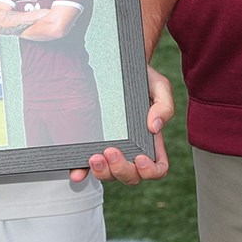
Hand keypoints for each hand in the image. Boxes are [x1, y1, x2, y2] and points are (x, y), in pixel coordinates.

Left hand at [73, 66, 173, 184]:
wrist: (118, 65)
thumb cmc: (142, 79)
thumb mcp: (159, 87)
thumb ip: (164, 106)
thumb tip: (154, 127)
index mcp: (151, 141)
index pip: (157, 168)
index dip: (150, 171)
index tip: (140, 158)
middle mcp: (132, 149)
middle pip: (131, 176)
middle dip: (121, 169)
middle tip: (111, 151)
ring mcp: (111, 149)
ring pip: (110, 175)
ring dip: (103, 172)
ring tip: (94, 157)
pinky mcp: (93, 144)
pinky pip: (87, 166)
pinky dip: (82, 172)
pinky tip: (77, 172)